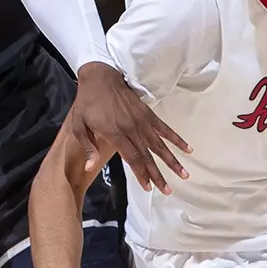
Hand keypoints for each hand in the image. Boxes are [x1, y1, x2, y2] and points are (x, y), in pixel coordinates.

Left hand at [69, 62, 190, 192]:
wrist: (100, 77)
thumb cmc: (88, 104)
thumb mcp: (79, 126)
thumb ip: (88, 148)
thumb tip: (90, 167)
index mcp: (114, 133)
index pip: (132, 158)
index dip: (141, 174)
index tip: (149, 188)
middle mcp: (131, 128)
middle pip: (147, 155)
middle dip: (158, 175)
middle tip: (168, 190)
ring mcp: (141, 120)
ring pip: (159, 145)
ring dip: (172, 160)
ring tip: (184, 174)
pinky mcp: (147, 113)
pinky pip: (164, 128)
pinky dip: (176, 139)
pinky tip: (187, 149)